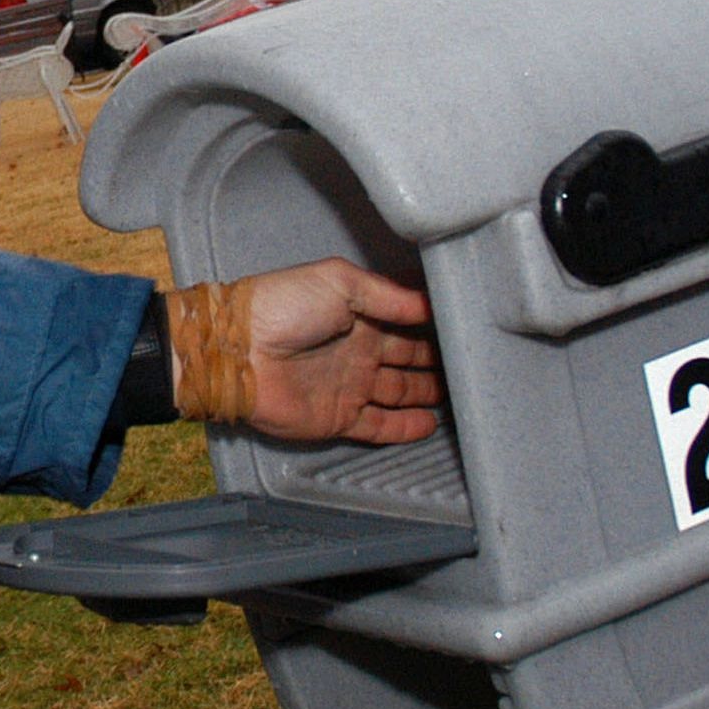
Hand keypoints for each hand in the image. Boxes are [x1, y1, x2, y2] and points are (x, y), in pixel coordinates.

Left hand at [164, 259, 440, 443]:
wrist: (238, 349)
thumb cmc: (283, 305)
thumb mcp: (339, 281)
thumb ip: (386, 295)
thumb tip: (427, 303)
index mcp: (358, 317)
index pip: (405, 325)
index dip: (432, 330)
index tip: (464, 333)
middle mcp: (358, 352)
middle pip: (407, 361)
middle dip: (436, 365)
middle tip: (469, 368)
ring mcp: (349, 387)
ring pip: (398, 394)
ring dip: (426, 395)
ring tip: (459, 397)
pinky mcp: (338, 418)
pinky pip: (379, 426)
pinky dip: (404, 428)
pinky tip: (429, 424)